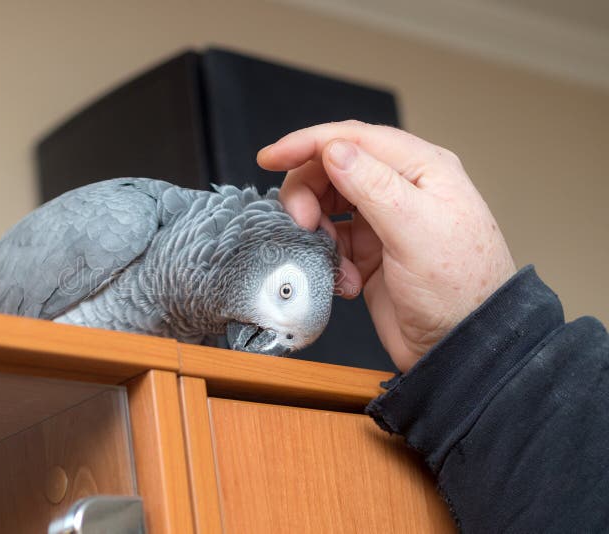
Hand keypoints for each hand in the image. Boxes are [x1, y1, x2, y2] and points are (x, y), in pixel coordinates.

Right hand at [258, 121, 516, 371]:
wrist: (464, 350)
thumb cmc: (459, 290)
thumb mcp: (415, 230)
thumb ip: (372, 185)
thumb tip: (333, 149)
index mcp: (421, 169)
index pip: (354, 138)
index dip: (307, 143)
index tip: (270, 157)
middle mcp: (403, 189)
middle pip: (335, 169)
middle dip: (308, 191)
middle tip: (300, 220)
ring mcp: (387, 222)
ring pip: (330, 205)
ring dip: (317, 228)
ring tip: (326, 255)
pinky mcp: (373, 254)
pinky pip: (334, 243)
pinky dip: (328, 259)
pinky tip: (344, 281)